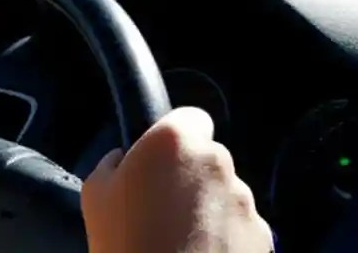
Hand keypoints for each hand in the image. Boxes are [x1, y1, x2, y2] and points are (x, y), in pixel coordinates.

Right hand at [81, 107, 273, 252]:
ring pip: (226, 193)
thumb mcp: (95, 194)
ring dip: (209, 207)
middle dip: (192, 175)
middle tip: (163, 205)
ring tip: (181, 236)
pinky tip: (199, 252)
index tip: (161, 161)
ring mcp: (244, 200)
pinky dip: (226, 236)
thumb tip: (124, 160)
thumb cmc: (123, 243)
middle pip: (209, 158)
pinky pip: (241, 226)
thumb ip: (114, 163)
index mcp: (175, 141)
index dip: (176, 139)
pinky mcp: (262, 235)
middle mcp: (216, 162)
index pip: (190, 117)